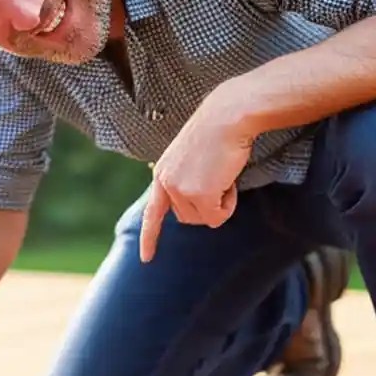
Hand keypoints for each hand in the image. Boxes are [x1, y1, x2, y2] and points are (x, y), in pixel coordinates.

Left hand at [140, 92, 252, 261]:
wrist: (227, 117)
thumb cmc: (217, 132)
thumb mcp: (192, 157)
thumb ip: (186, 179)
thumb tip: (197, 209)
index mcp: (162, 173)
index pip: (152, 212)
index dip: (150, 236)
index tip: (146, 259)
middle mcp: (165, 184)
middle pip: (188, 218)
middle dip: (207, 206)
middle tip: (220, 180)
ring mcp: (180, 191)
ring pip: (204, 219)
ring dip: (219, 204)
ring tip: (223, 176)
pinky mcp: (199, 195)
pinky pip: (217, 217)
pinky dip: (229, 205)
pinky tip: (229, 180)